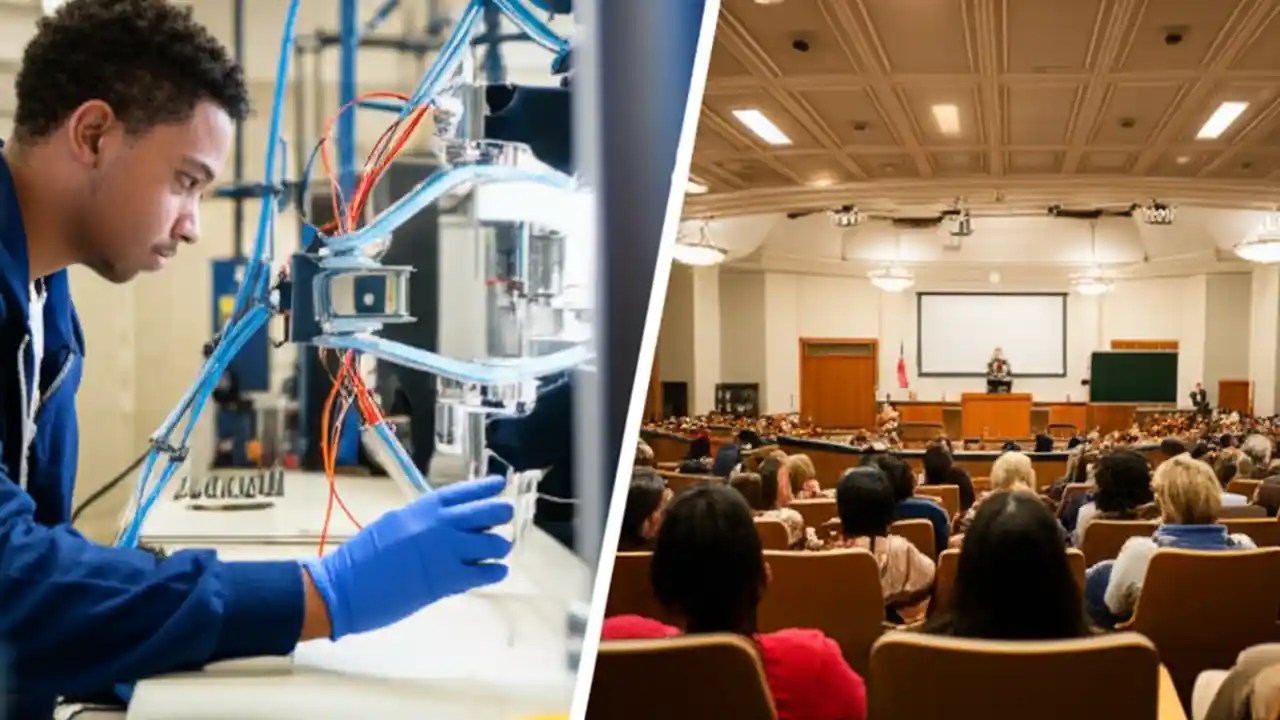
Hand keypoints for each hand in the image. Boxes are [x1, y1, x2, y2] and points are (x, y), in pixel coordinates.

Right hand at [301, 475, 513, 638]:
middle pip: (486, 512)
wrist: (344, 586)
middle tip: (505, 519)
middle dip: (500, 514)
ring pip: (492, 543)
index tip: (500, 483)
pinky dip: (494, 572)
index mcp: (423, 507)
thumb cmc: (361, 557)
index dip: (485, 487)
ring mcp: (446, 551)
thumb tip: (447, 524)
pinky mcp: (447, 580)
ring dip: (498, 547)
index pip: (464, 491)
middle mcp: (440, 524)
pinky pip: (484, 573)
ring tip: (497, 553)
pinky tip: (496, 572)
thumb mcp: (393, 524)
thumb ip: (422, 522)